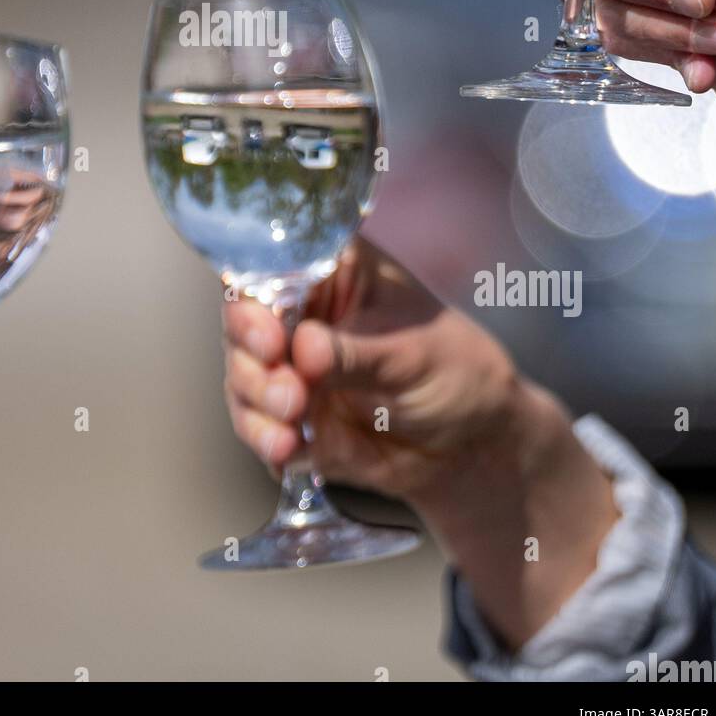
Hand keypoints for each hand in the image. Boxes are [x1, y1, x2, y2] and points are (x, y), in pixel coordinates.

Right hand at [223, 240, 617, 648]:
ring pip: (243, 376)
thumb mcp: (412, 354)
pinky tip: (286, 448)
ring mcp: (291, 368)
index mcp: (332, 272)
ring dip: (257, 400)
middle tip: (287, 388)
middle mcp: (301, 314)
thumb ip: (356, 353)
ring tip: (292, 418)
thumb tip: (304, 348)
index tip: (268, 334)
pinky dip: (265, 438)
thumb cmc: (455, 371)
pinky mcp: (290, 418)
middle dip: (252, 358)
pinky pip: (258, 426)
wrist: (471, 446)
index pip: (273, 267)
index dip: (257, 298)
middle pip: (244, 323)